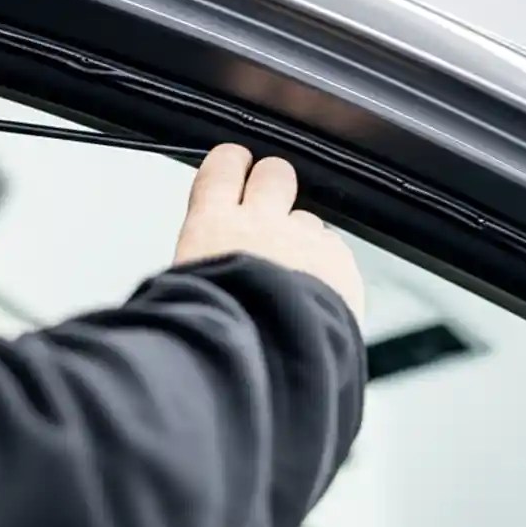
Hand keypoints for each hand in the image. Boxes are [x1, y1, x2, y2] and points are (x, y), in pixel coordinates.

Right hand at [174, 143, 365, 319]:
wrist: (268, 361)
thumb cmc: (218, 336)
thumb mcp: (184, 292)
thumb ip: (203, 264)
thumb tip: (203, 265)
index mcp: (213, 226)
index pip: (222, 166)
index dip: (231, 165)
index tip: (233, 169)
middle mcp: (262, 222)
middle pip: (275, 172)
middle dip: (274, 187)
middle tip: (267, 212)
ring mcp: (305, 240)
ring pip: (309, 219)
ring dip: (301, 239)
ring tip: (290, 278)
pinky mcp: (340, 263)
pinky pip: (335, 252)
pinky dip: (327, 269)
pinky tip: (314, 298)